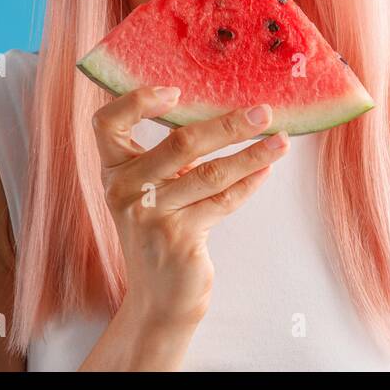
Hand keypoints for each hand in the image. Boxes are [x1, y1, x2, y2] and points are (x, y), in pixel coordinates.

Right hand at [90, 86, 289, 329]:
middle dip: (229, 124)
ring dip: (253, 154)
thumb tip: (225, 110)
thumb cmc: (160, 231)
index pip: (108, 123)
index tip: (176, 91)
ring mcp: (151, 216)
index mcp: (114, 170)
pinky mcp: (179, 238)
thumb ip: (167, 155)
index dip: (137, 101)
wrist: (159, 298)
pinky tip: (267, 171)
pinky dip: (249, 183)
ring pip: (211, 173)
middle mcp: (125, 190)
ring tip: (281, 140)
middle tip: (264, 112)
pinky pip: (224, 201)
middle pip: (180, 143)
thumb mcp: (150, 190)